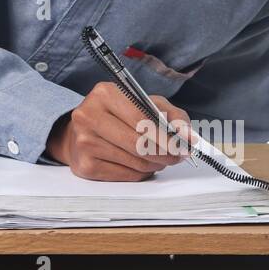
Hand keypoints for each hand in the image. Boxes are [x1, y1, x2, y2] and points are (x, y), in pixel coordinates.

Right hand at [44, 83, 195, 180]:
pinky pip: (126, 175)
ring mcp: (84, 143)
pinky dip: (140, 173)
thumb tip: (188, 136)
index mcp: (104, 94)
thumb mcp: (145, 103)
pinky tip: (139, 164)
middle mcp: (89, 116)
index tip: (184, 145)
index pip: (142, 119)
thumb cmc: (117, 116)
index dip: (168, 136)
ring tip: (158, 158)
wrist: (79, 132)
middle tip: (177, 156)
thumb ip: (171, 115)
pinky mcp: (84, 166)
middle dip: (166, 153)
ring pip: (136, 162)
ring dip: (155, 164)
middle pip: (139, 143)